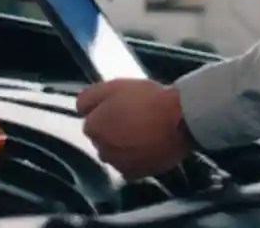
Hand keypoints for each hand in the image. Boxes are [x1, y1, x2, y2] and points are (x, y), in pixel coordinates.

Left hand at [77, 78, 194, 179]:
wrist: (180, 120)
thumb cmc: (148, 99)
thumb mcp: (116, 85)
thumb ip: (90, 96)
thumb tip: (79, 108)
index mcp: (94, 127)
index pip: (91, 120)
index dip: (107, 111)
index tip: (122, 107)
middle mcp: (101, 149)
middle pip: (102, 138)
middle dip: (113, 130)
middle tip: (134, 117)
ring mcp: (118, 164)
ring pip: (115, 153)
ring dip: (123, 145)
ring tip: (144, 131)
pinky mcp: (136, 174)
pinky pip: (129, 166)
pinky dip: (135, 158)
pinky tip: (148, 146)